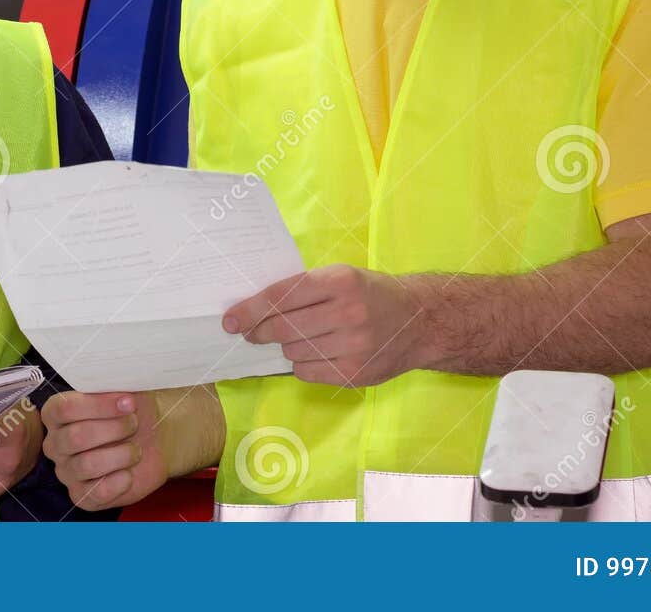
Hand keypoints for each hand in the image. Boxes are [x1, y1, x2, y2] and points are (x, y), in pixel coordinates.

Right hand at [41, 385, 222, 509]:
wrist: (154, 438)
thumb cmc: (133, 410)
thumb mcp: (124, 386)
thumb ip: (111, 376)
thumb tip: (112, 361)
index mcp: (57, 413)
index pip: (64, 408)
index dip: (99, 406)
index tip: (128, 402)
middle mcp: (56, 443)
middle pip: (77, 437)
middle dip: (115, 429)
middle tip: (134, 424)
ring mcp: (67, 471)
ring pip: (87, 465)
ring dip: (121, 454)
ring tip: (135, 449)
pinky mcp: (82, 496)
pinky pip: (96, 493)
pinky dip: (120, 480)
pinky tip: (130, 472)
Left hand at [224, 264, 430, 387]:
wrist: (420, 321)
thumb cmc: (371, 294)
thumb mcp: (342, 276)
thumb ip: (303, 289)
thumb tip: (255, 309)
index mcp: (340, 281)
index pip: (282, 296)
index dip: (251, 309)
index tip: (230, 319)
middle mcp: (347, 312)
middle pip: (283, 328)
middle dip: (259, 331)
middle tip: (250, 332)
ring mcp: (353, 346)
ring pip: (293, 352)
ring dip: (286, 347)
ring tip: (300, 338)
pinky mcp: (355, 373)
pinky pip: (307, 372)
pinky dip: (302, 364)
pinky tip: (314, 353)